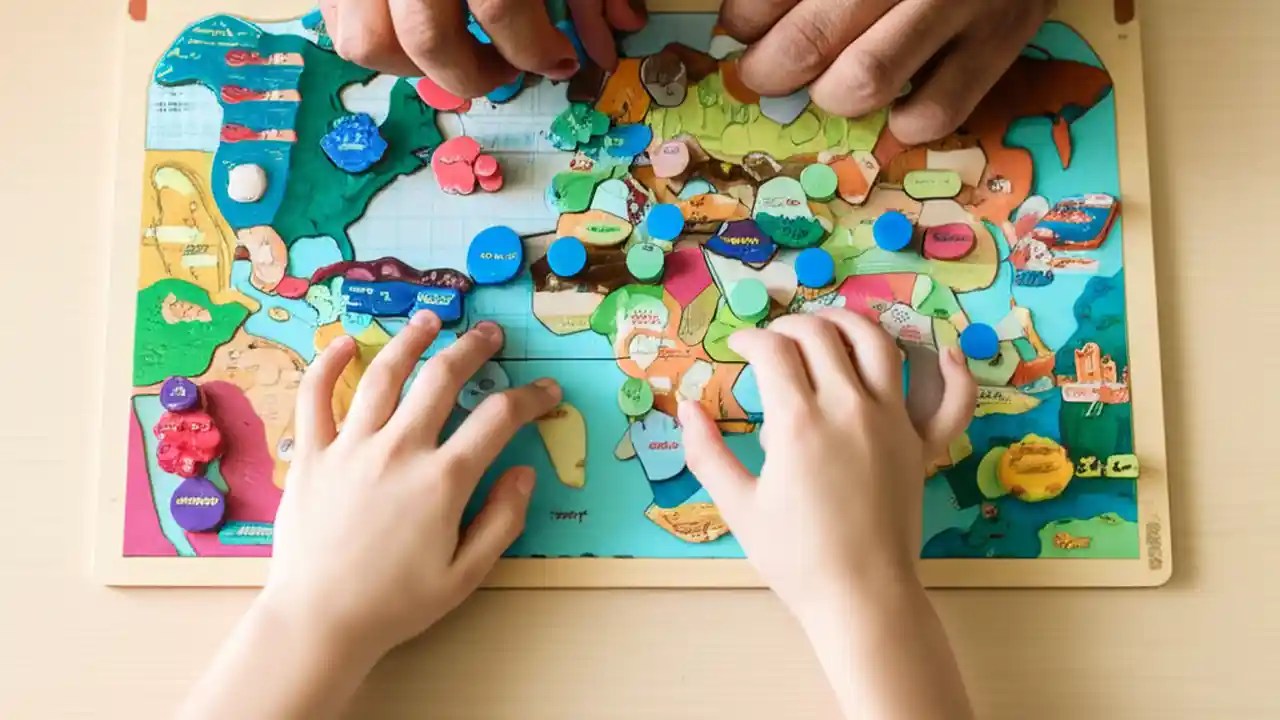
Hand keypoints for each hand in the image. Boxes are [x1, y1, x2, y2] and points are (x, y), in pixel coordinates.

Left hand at [264, 313, 561, 656]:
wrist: (318, 621)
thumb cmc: (396, 604)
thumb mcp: (466, 574)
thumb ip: (502, 520)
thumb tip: (525, 474)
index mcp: (443, 479)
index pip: (499, 418)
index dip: (530, 399)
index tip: (547, 392)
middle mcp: (400, 449)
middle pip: (443, 378)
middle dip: (474, 349)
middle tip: (490, 334)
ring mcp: (351, 446)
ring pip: (384, 373)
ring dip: (412, 340)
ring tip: (431, 320)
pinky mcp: (312, 454)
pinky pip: (316, 396)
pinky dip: (329, 364)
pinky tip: (345, 343)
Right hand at [321, 0, 646, 97]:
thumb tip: (625, 20)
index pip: (501, 5)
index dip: (536, 49)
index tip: (558, 61)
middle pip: (427, 37)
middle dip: (475, 72)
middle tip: (506, 70)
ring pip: (369, 41)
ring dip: (416, 68)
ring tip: (456, 56)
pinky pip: (339, 21)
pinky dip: (374, 42)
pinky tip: (412, 33)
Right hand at [678, 310, 974, 615]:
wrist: (860, 595)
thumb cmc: (795, 557)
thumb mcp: (738, 506)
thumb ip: (707, 452)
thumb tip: (685, 407)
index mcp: (799, 422)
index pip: (774, 351)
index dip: (751, 339)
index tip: (739, 347)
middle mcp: (849, 407)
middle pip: (821, 335)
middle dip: (791, 326)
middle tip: (774, 340)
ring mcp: (892, 421)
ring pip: (879, 344)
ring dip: (850, 323)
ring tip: (829, 327)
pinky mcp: (921, 444)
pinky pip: (950, 400)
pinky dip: (951, 372)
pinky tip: (940, 353)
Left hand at [718, 0, 1055, 143]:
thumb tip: (748, 18)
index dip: (748, 15)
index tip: (739, 26)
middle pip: (814, 36)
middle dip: (774, 65)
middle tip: (765, 71)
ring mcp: (967, 2)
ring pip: (866, 79)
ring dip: (832, 93)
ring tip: (830, 84)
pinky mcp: (1006, 41)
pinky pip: (936, 112)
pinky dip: (902, 120)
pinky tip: (896, 100)